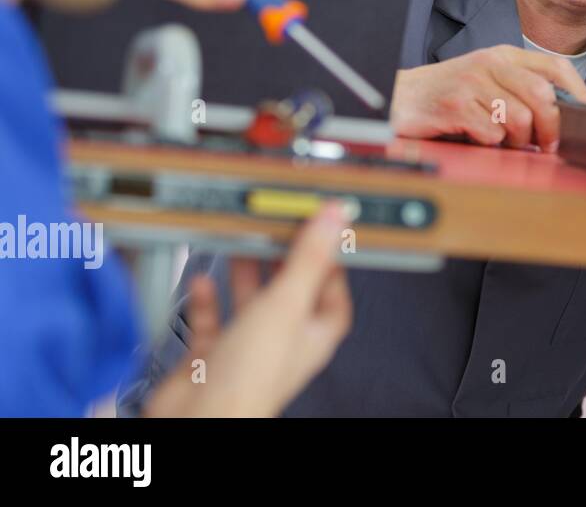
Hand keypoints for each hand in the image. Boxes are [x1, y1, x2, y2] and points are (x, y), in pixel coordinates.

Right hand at [145, 204, 352, 417]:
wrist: (196, 418)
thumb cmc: (249, 380)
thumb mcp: (286, 304)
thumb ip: (309, 259)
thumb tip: (336, 219)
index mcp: (313, 336)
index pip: (334, 298)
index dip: (330, 267)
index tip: (321, 237)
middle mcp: (282, 344)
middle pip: (290, 296)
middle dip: (284, 263)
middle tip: (278, 232)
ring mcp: (245, 351)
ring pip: (250, 305)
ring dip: (246, 275)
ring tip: (241, 244)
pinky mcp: (209, 358)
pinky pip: (211, 322)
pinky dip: (208, 299)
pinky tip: (202, 280)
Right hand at [390, 45, 585, 150]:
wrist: (405, 96)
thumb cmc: (453, 93)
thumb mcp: (490, 80)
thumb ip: (521, 89)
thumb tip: (562, 115)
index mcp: (504, 56)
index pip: (553, 65)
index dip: (576, 89)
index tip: (584, 110)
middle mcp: (490, 64)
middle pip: (542, 95)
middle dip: (551, 127)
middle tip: (547, 144)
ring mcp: (472, 83)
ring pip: (519, 118)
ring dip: (517, 139)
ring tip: (504, 141)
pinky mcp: (455, 106)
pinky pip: (491, 133)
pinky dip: (491, 143)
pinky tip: (479, 138)